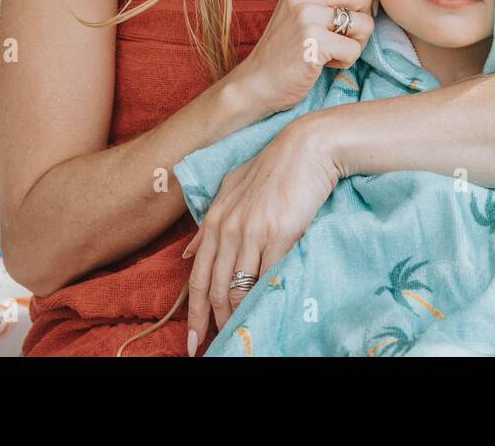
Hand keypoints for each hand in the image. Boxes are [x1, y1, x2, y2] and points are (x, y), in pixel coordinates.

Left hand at [183, 115, 338, 350]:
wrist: (308, 149)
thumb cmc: (274, 167)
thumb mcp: (231, 188)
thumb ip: (209, 222)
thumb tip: (186, 255)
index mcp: (214, 218)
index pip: (197, 276)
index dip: (194, 312)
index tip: (193, 339)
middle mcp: (228, 227)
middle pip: (215, 288)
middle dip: (213, 321)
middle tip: (215, 345)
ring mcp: (252, 232)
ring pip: (239, 287)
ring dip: (238, 315)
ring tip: (241, 335)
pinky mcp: (279, 234)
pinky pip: (266, 276)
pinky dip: (263, 299)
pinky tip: (265, 313)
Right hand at [228, 0, 377, 115]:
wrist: (257, 81)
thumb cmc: (288, 46)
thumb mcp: (303, 6)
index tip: (360, 4)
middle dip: (362, 21)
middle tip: (341, 37)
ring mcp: (307, 15)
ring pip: (366, 23)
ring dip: (356, 43)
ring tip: (331, 49)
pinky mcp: (313, 41)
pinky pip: (354, 50)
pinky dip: (345, 61)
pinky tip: (322, 62)